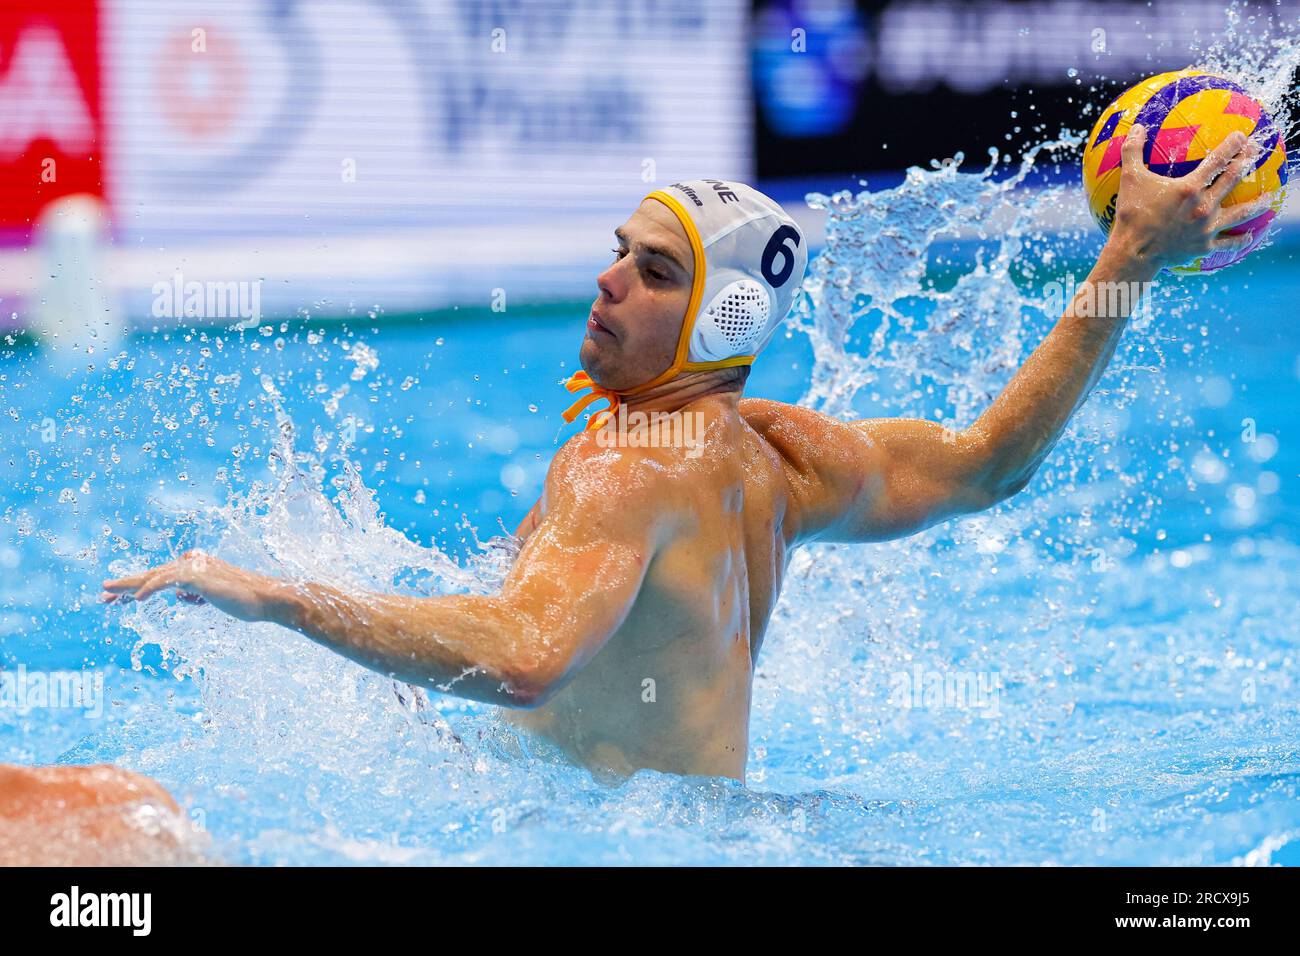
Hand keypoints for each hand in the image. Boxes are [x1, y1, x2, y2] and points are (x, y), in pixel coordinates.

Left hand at [101, 549, 274, 622]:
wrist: (270, 598)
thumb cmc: (249, 600)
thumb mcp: (216, 596)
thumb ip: (197, 593)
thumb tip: (182, 594)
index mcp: (196, 567)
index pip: (161, 577)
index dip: (139, 586)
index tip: (120, 599)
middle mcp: (193, 563)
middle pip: (152, 574)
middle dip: (126, 585)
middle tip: (103, 594)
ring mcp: (196, 569)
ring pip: (154, 576)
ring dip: (129, 586)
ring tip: (108, 593)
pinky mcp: (199, 577)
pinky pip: (168, 581)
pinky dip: (151, 589)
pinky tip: (137, 600)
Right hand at [1107, 124, 1272, 269]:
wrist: (1133, 253)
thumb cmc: (1130, 215)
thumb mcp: (1129, 179)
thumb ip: (1133, 151)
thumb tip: (1137, 127)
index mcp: (1190, 187)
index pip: (1217, 160)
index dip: (1231, 145)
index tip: (1242, 135)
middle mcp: (1204, 205)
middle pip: (1233, 179)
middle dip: (1247, 162)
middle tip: (1257, 151)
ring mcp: (1207, 227)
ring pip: (1240, 213)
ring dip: (1257, 204)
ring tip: (1269, 197)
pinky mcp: (1204, 246)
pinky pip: (1227, 243)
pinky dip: (1239, 240)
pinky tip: (1249, 237)